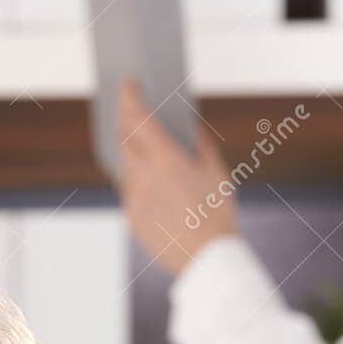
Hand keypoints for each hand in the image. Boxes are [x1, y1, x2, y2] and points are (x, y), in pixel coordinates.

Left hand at [115, 77, 238, 277]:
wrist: (208, 260)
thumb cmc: (218, 215)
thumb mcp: (217, 173)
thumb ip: (199, 144)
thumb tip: (187, 127)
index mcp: (167, 161)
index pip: (140, 119)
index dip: (131, 97)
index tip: (128, 84)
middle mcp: (145, 178)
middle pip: (124, 140)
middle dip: (124, 120)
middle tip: (127, 108)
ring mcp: (135, 200)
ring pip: (124, 167)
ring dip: (128, 150)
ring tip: (134, 141)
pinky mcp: (133, 220)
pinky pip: (129, 193)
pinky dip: (135, 180)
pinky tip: (144, 178)